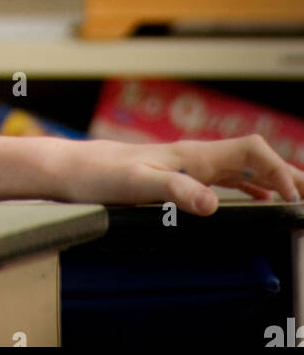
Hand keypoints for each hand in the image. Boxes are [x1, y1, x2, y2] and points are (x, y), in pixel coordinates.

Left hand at [53, 134, 303, 215]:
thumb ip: (176, 191)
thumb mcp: (139, 185)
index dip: (278, 168)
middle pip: (253, 157)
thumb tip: (213, 204)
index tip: (293, 196)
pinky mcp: (177, 175)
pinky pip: (225, 178)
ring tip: (294, 199)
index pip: (251, 150)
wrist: (72, 169)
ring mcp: (187, 164)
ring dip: (271, 180)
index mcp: (193, 155)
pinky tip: (256, 200)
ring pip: (242, 167)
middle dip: (284, 172)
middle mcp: (194, 156)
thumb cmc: (101, 174)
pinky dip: (249, 187)